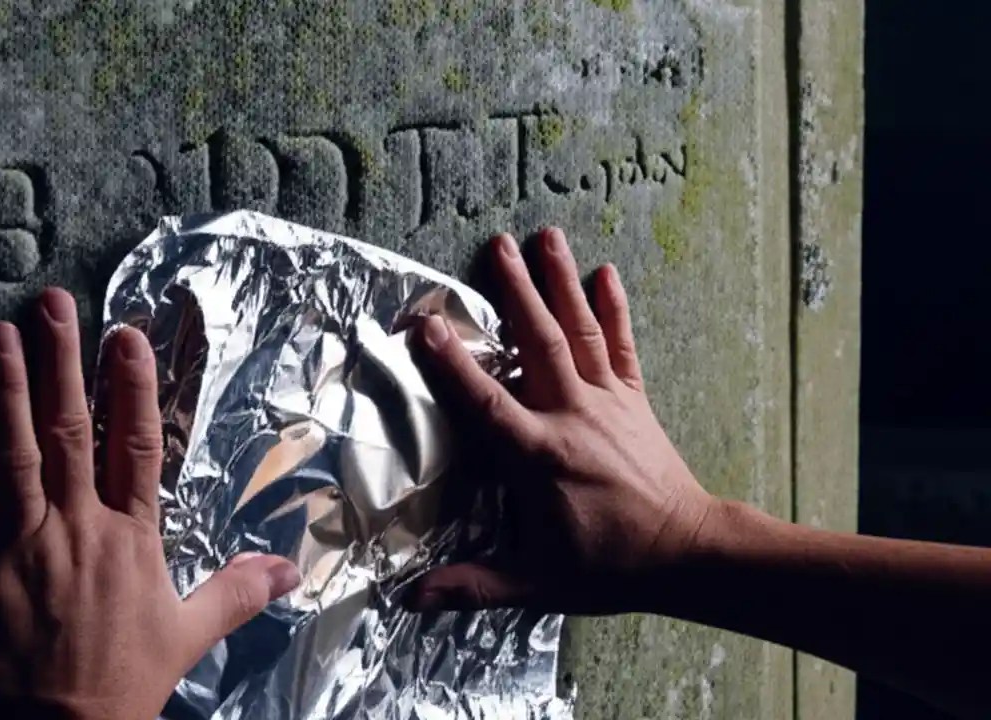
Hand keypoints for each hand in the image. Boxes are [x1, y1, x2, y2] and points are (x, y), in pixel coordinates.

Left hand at [0, 288, 299, 718]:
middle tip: (52, 306)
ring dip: (2, 391)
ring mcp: (13, 547)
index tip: (125, 335)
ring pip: (9, 454)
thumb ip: (236, 593)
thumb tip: (290, 569)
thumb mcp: (188, 637)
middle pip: (69, 431)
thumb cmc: (121, 688)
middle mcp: (73, 528)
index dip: (131, 386)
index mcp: (128, 539)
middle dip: (61, 364)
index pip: (134, 445)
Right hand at [407, 229, 716, 614]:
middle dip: (516, 291)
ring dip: (560, 282)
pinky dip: (614, 308)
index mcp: (540, 456)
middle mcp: (572, 416)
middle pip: (537, 342)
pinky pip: (623, 346)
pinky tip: (606, 272)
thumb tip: (411, 600)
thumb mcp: (536, 583)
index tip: (428, 325)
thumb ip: (473, 585)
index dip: (454, 364)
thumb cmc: (610, 566)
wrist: (689, 552)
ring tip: (545, 236)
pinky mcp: (635, 400)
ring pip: (578, 331)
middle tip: (497, 243)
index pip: (487, 402)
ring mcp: (608, 402)